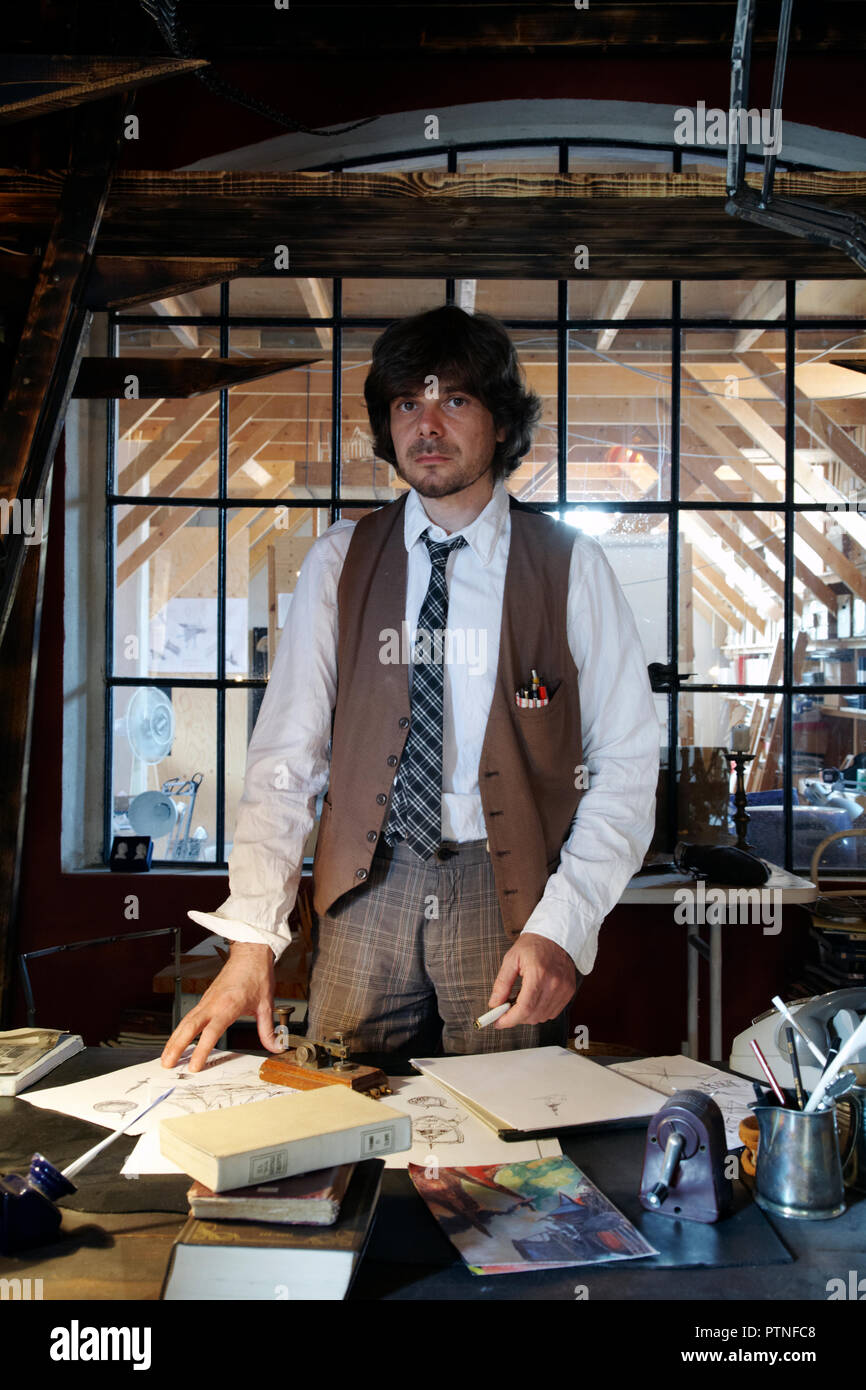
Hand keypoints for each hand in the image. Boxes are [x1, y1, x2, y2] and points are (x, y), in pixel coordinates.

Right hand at [160, 941, 279, 1072]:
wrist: (251, 953)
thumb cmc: (257, 975)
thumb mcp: (267, 1005)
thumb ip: (268, 1029)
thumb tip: (275, 1046)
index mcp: (228, 1005)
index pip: (210, 1032)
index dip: (201, 1051)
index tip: (194, 1066)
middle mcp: (212, 1003)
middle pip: (188, 1027)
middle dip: (176, 1047)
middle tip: (167, 1064)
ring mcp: (206, 1000)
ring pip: (185, 1021)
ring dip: (174, 1039)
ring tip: (166, 1056)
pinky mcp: (205, 998)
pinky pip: (189, 1016)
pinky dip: (180, 1029)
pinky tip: (177, 1039)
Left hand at [487, 934, 576, 1028]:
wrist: (555, 936)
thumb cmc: (533, 945)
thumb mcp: (511, 960)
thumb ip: (502, 984)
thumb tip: (494, 1004)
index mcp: (538, 974)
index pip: (524, 1008)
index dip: (509, 1019)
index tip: (498, 1022)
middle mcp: (554, 984)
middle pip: (533, 1015)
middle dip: (516, 1017)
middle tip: (506, 1008)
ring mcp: (563, 989)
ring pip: (542, 1017)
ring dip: (528, 1014)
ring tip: (521, 998)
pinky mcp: (569, 992)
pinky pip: (552, 1012)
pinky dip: (540, 1011)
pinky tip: (534, 998)